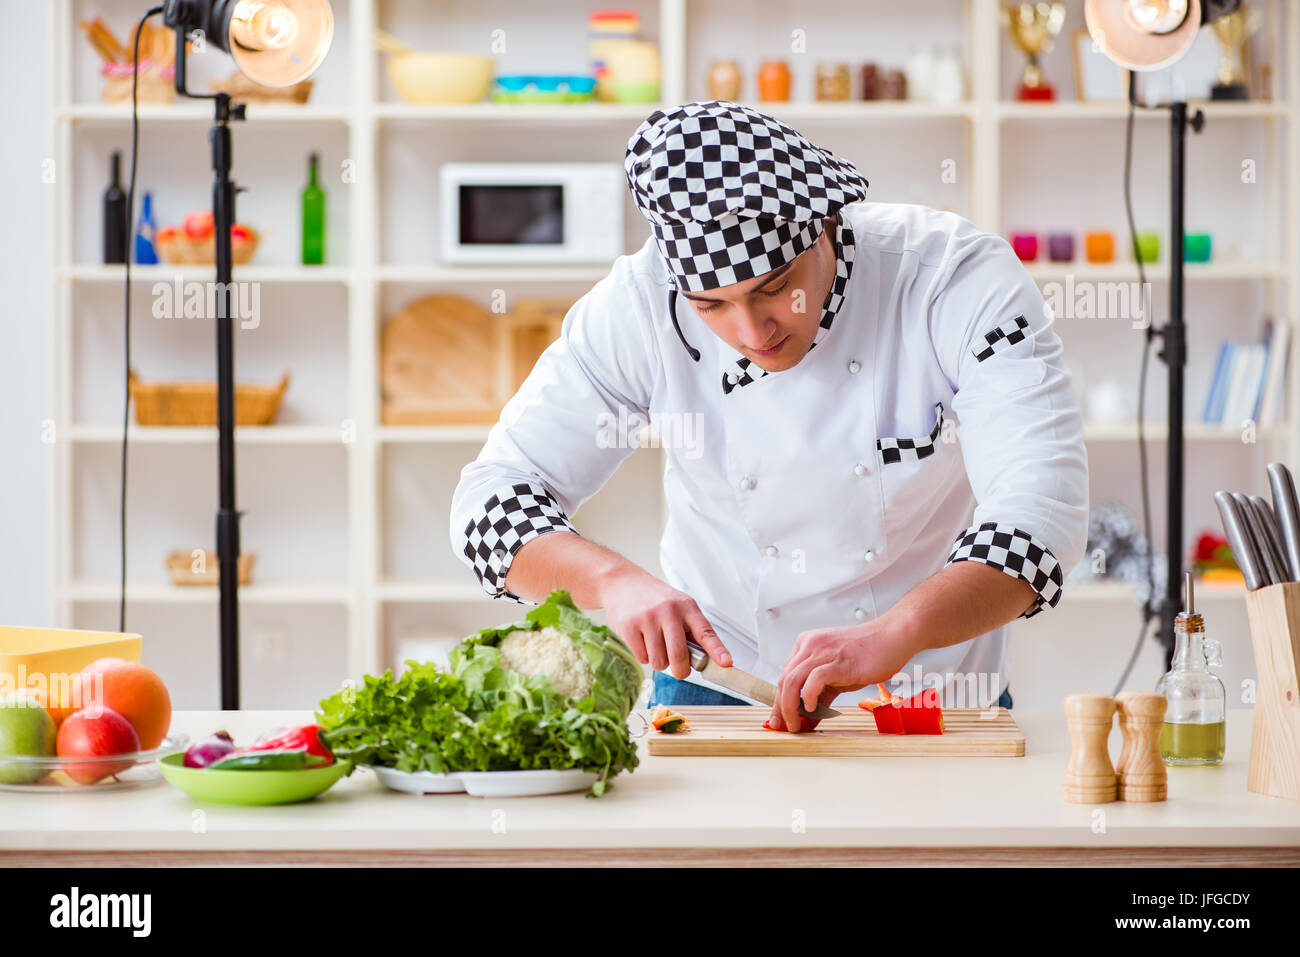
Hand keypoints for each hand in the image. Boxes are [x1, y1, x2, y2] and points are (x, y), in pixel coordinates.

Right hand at [595, 564, 731, 678]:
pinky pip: (642, 658)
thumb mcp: (678, 606)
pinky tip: (642, 641)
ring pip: (659, 661)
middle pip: (679, 655)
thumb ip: (691, 630)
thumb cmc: (655, 600)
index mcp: (686, 606)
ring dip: (659, 662)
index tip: (726, 663)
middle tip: (679, 670)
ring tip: (656, 646)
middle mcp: (668, 611)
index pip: (705, 631)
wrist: (622, 583)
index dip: (717, 650)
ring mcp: (647, 618)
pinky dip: (644, 656)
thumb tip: (705, 660)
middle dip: (681, 670)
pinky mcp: (629, 626)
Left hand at [768, 621, 915, 731]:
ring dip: (789, 707)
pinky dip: (808, 696)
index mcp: (807, 645)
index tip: (780, 720)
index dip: (779, 701)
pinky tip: (811, 708)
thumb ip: (822, 694)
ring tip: (796, 724)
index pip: (784, 676)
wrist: (894, 637)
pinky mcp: (838, 661)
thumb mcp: (838, 674)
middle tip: (784, 727)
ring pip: (791, 680)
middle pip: (783, 680)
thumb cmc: (869, 654)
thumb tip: (809, 718)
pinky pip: (814, 679)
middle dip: (780, 708)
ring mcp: (823, 651)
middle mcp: (810, 645)